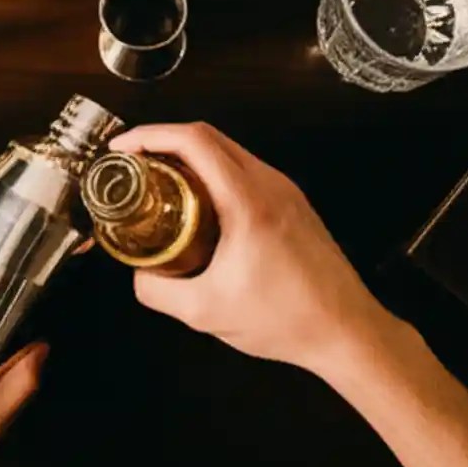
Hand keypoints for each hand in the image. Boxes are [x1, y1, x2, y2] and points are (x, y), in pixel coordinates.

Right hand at [111, 123, 389, 375]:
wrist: (346, 331)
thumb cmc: (281, 319)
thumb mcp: (204, 311)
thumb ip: (157, 290)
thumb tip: (137, 272)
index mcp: (248, 200)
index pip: (194, 141)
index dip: (150, 135)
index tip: (121, 148)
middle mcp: (270, 183)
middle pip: (209, 137)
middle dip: (163, 142)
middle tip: (132, 166)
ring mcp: (286, 191)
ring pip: (229, 152)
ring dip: (189, 158)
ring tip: (157, 184)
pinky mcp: (294, 204)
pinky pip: (245, 172)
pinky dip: (213, 174)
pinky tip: (196, 205)